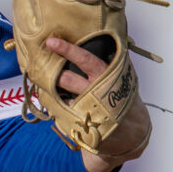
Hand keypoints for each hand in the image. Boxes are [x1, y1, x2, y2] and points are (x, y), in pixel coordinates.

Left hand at [45, 37, 152, 171]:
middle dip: (53, 73)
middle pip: (68, 79)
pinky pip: (58, 112)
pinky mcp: (78, 123)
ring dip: (49, 90)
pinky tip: (51, 101)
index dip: (68, 50)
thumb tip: (100, 40)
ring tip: (43, 83)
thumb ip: (110, 60)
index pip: (85, 60)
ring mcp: (86, 109)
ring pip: (60, 96)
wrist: (133, 131)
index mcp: (106, 76)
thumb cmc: (125, 99)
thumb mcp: (123, 76)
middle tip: (39, 64)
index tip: (51, 42)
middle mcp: (95, 92)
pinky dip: (53, 105)